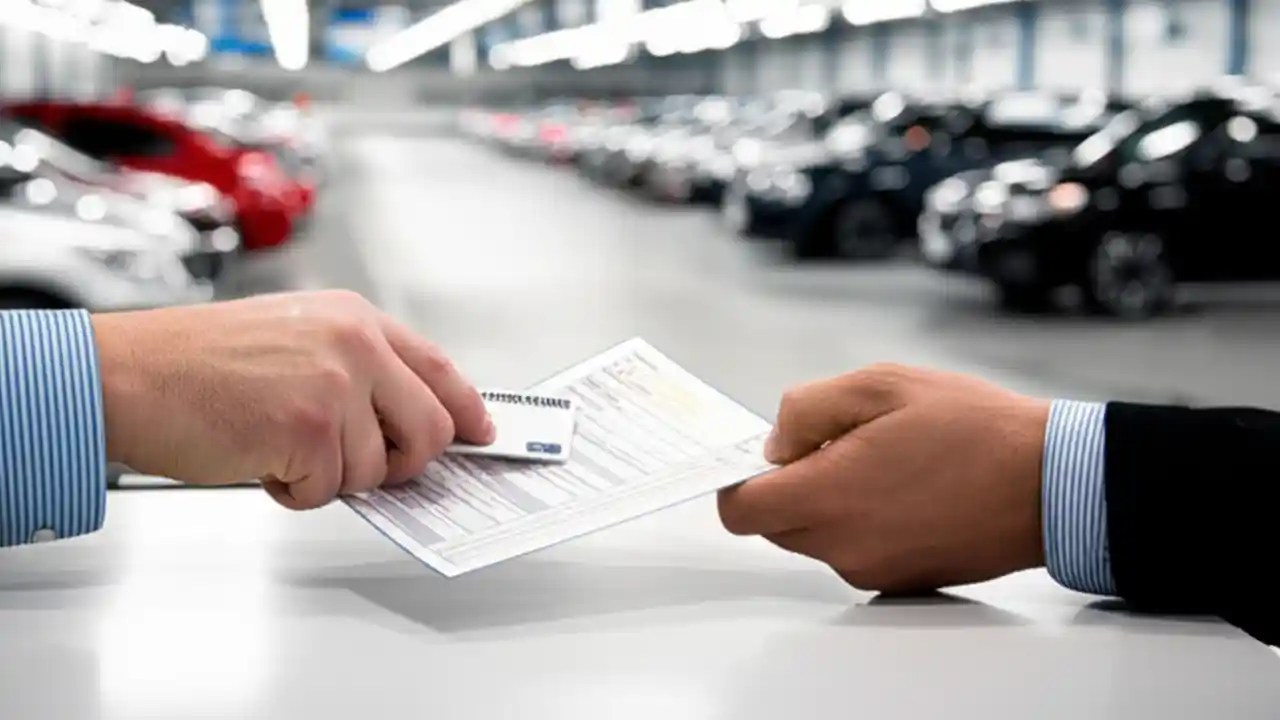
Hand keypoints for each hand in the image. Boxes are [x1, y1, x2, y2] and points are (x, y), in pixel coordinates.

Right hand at [93, 290, 494, 509]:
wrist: (128, 374)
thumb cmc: (194, 362)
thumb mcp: (293, 338)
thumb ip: (356, 370)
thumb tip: (401, 423)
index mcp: (353, 318)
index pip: (439, 367)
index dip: (466, 408)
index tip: (481, 432)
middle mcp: (354, 345)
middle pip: (430, 429)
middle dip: (401, 463)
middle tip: (357, 464)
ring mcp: (335, 385)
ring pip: (376, 469)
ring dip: (328, 475)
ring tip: (277, 444)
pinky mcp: (309, 428)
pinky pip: (328, 490)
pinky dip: (292, 490)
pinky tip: (257, 457)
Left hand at [718, 364, 1049, 593]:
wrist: (1053, 483)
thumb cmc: (975, 430)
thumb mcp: (879, 384)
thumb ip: (807, 410)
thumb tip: (775, 443)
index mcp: (828, 498)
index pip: (741, 511)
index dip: (740, 481)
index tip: (764, 456)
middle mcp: (844, 547)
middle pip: (776, 525)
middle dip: (790, 485)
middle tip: (838, 443)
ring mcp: (874, 570)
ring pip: (816, 539)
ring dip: (829, 502)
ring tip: (884, 460)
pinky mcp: (903, 580)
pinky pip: (857, 551)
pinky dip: (863, 522)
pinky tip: (906, 487)